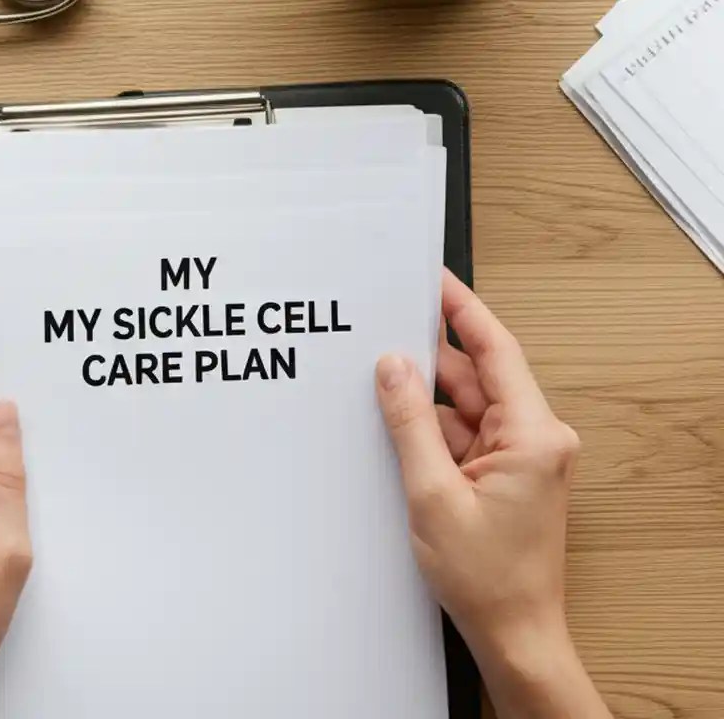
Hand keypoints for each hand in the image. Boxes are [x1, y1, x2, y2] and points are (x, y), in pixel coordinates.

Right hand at [375, 271, 609, 718]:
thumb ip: (410, 422)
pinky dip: (431, 431)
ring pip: (466, 407)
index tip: (433, 280)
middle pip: (476, 377)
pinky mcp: (506, 476)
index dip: (461, 309)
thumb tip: (393, 368)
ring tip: (378, 391)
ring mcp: (522, 458)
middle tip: (379, 335)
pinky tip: (395, 431)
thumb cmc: (487, 577)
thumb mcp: (432, 493)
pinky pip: (464, 436)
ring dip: (426, 402)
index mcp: (534, 435)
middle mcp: (537, 439)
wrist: (514, 633)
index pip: (495, 349)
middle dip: (428, 360)